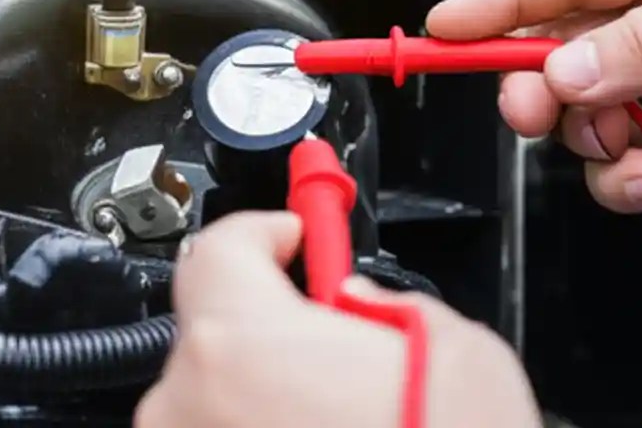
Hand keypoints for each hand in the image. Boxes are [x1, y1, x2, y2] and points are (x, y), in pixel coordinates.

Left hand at [134, 211, 540, 427]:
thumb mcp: (451, 348)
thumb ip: (381, 304)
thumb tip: (351, 302)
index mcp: (243, 341)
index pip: (220, 248)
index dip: (266, 232)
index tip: (292, 236)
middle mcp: (191, 407)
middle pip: (216, 332)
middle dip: (274, 329)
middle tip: (339, 347)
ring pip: (216, 403)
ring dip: (264, 398)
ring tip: (340, 422)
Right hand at [427, 0, 641, 212]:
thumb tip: (569, 66)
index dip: (500, 0)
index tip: (445, 28)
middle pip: (562, 49)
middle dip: (534, 83)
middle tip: (532, 110)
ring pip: (588, 116)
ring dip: (588, 142)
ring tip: (630, 154)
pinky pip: (629, 163)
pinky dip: (624, 179)